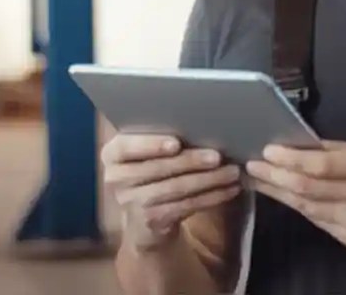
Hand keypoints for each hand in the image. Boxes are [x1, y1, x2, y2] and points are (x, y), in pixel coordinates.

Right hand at [101, 133, 242, 250]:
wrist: (143, 217)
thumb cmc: (151, 171)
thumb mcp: (146, 153)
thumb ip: (160, 139)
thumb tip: (200, 123)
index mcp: (112, 154)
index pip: (127, 147)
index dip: (151, 145)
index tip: (176, 143)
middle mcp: (116, 178)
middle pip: (159, 168)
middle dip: (192, 161)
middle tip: (219, 155)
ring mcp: (132, 202)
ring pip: (176, 187)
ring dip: (209, 180)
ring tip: (232, 172)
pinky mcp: (151, 221)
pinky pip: (186, 206)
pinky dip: (212, 197)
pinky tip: (229, 190)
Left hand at [246, 139, 345, 262]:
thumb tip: (310, 145)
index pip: (321, 165)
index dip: (290, 159)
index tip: (268, 150)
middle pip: (307, 188)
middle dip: (274, 176)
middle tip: (251, 165)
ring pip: (307, 207)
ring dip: (280, 193)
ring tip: (259, 181)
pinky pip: (319, 222)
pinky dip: (300, 207)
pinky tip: (286, 197)